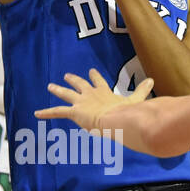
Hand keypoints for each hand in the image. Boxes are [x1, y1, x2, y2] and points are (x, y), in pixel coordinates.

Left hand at [36, 68, 153, 131]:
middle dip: (73, 80)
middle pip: (80, 84)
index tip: (90, 71)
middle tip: (67, 75)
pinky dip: (46, 113)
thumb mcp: (136, 101)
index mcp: (105, 92)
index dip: (94, 77)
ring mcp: (81, 102)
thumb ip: (143, 91)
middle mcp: (91, 94)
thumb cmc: (128, 113)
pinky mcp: (74, 112)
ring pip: (66, 94)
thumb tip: (153, 80)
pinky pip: (57, 111)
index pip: (99, 82)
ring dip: (58, 90)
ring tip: (50, 86)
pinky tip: (36, 113)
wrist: (117, 119)